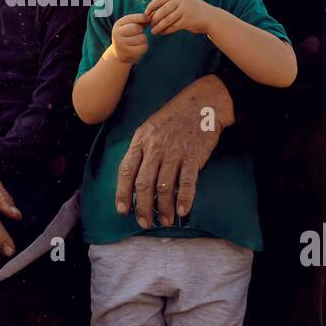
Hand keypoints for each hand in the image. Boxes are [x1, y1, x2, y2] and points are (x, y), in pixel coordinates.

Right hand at [109, 12, 149, 63]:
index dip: (143, 18)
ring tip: (139, 40)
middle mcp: (117, 33)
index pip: (133, 18)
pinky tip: (139, 46)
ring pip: (141, 38)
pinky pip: (143, 47)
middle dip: (141, 30)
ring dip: (144, 39)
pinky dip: (144, 46)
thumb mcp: (130, 25)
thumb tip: (150, 17)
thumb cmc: (128, 35)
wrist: (119, 53)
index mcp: (118, 24)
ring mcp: (121, 44)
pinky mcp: (127, 53)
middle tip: (139, 33)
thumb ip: (139, 20)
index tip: (147, 19)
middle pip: (137, 28)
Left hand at [115, 74, 233, 227]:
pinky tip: (182, 211)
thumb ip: (141, 150)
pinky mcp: (193, 156)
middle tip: (144, 222)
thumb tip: (134, 179)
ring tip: (164, 221)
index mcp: (141, 140)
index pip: (126, 170)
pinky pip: (187, 182)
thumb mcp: (150, 128)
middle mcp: (155, 148)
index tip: (123, 210)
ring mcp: (174, 152)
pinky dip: (185, 199)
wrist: (202, 103)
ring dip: (163, 208)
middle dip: (142, 207)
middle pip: (144, 184)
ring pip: (164, 187)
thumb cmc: (174, 117)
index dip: (122, 193)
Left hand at [146, 0, 211, 35]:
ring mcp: (185, 10)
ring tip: (153, 31)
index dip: (152, 6)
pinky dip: (166, 30)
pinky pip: (173, 26)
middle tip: (149, 24)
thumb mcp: (185, 3)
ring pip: (167, 19)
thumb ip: (172, 4)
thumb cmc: (195, 12)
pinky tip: (162, 33)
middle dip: (154, 18)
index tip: (146, 13)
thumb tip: (153, 12)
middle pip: (163, 10)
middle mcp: (182, 0)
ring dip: (158, 26)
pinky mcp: (188, 20)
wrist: (212, 19)